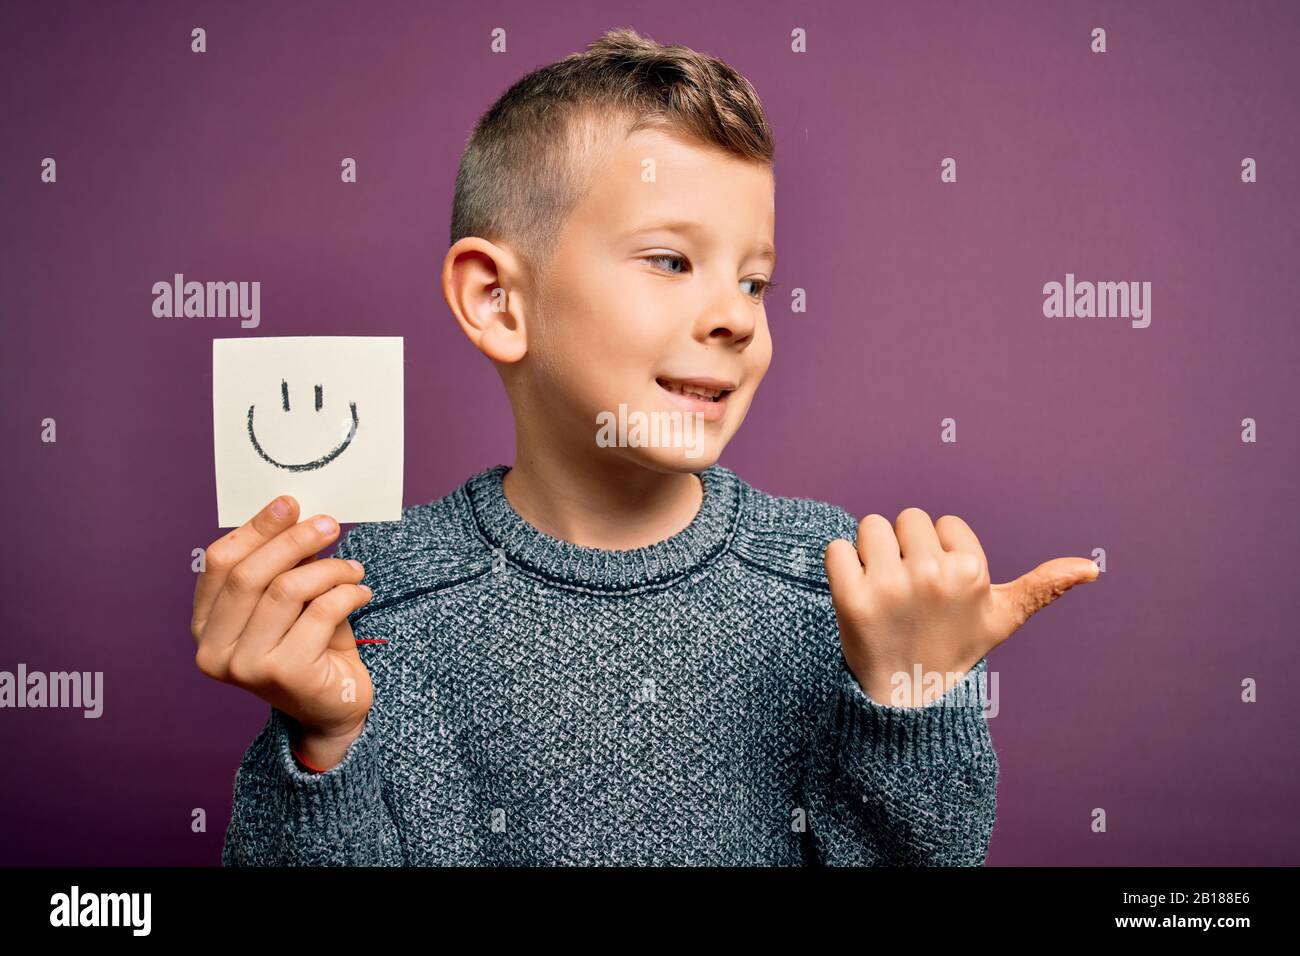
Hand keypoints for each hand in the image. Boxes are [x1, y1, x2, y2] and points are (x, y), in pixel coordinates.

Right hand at [191, 496, 375, 760]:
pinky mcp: (285, 675)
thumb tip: (298, 514)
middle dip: (294, 540)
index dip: (255, 528)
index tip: (290, 503)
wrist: (333, 708)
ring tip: (353, 569)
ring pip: (287, 590)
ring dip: (328, 569)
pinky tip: (361, 593)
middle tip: (330, 524)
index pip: (220, 563)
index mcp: (204, 626)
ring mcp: (246, 667)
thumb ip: (284, 566)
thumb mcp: (291, 602)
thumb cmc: (311, 646)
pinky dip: (347, 593)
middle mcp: (214, 650)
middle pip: (250, 574)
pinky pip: (320, 612)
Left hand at [825, 509, 1098, 707]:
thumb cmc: (956, 647)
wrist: (907, 696)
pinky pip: (836, 549)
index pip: (943, 522)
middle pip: (907, 519)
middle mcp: (933, 575)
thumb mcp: (1002, 618)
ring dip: (872, 552)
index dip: (940, 552)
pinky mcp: (851, 599)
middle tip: (910, 593)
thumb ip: (1043, 586)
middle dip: (907, 548)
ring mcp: (890, 587)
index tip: (942, 590)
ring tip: (884, 592)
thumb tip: (1093, 568)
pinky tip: (856, 593)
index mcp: (972, 571)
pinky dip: (841, 565)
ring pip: (871, 526)